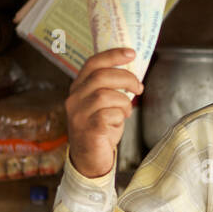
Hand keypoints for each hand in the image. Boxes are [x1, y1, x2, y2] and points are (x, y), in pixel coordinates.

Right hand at [66, 48, 142, 179]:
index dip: (113, 55)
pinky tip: (118, 123)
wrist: (90, 158)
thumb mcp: (104, 103)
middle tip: (139, 88)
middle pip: (101, 77)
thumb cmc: (101, 127)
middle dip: (126, 79)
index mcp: (79, 87)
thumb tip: (133, 71)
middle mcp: (74, 99)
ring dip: (124, 102)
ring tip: (125, 112)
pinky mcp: (87, 130)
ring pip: (105, 95)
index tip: (132, 53)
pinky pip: (108, 115)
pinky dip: (119, 117)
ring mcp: (78, 115)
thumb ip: (112, 87)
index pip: (93, 63)